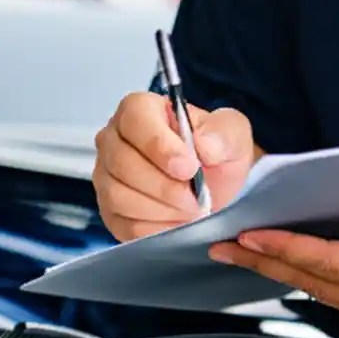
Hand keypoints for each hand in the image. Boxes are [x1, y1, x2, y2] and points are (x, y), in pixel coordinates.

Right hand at [93, 91, 254, 241]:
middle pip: (122, 162)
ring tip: (191, 210)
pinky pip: (122, 224)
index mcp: (139, 110)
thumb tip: (204, 145)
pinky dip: (155, 228)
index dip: (159, 145)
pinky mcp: (109, 211)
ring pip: (118, 195)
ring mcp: (106, 176)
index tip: (189, 168)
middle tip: (197, 198)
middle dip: (164, 186)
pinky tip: (177, 221)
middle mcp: (113, 140)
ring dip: (161, 209)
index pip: (134, 120)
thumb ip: (224, 133)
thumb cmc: (215, 152)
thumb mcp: (232, 133)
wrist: (214, 185)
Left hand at [208, 182, 338, 337]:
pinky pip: (334, 291)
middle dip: (260, 260)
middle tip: (219, 247)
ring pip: (315, 286)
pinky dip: (305, 274)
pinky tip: (292, 262)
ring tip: (241, 252)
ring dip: (275, 268)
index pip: (329, 261)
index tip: (250, 236)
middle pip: (306, 277)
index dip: (286, 247)